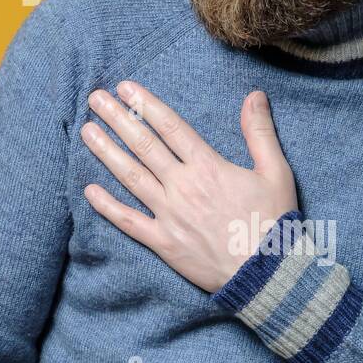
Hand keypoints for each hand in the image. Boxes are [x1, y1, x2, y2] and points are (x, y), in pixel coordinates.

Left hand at [80, 80, 297, 292]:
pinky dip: (107, 206)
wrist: (269, 275)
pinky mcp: (163, 242)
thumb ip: (259, 132)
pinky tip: (88, 190)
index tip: (125, 87)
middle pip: (144, 145)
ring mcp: (170, 215)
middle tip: (95, 99)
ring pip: (131, 177)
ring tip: (86, 131)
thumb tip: (254, 95)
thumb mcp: (275, 172)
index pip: (170, 127)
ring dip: (106, 152)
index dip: (146, 104)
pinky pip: (129, 221)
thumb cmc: (274, 222)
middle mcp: (183, 187)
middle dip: (118, 119)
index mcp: (208, 167)